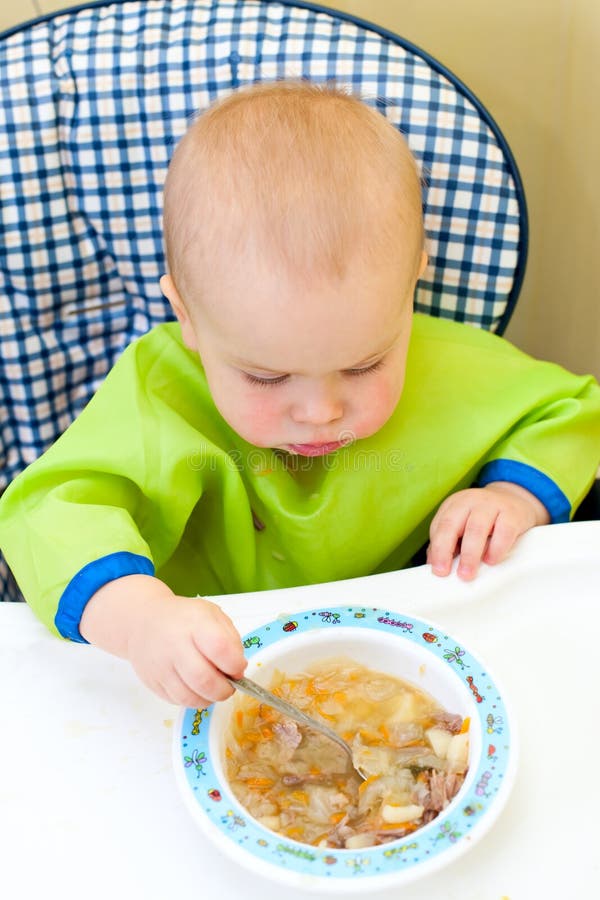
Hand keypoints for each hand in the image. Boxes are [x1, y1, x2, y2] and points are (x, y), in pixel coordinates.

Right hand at [80, 575, 246, 706]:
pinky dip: (193, 699)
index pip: (220, 649)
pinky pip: (178, 702)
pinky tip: (196, 687)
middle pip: (205, 681)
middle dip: (225, 689)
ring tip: (213, 686)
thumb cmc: (183, 618)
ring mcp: (161, 667)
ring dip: (210, 698)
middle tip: (229, 684)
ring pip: (191, 698)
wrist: (143, 621)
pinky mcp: (152, 683)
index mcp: (195, 623)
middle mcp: (175, 646)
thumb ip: (230, 640)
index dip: (235, 664)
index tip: (238, 667)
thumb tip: (238, 670)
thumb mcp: (212, 615)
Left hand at [427, 481, 550, 580]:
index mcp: (454, 505)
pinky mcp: (513, 514)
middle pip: (452, 524)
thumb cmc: (485, 519)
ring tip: (467, 573)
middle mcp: (470, 501)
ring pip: (476, 528)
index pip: (439, 526)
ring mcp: (492, 505)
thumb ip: (448, 542)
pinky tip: (491, 560)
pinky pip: (503, 531)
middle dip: (446, 550)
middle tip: (447, 573)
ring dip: (470, 554)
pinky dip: (496, 549)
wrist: (516, 499)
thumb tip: (434, 564)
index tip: (438, 570)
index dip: (437, 550)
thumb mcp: (463, 524)